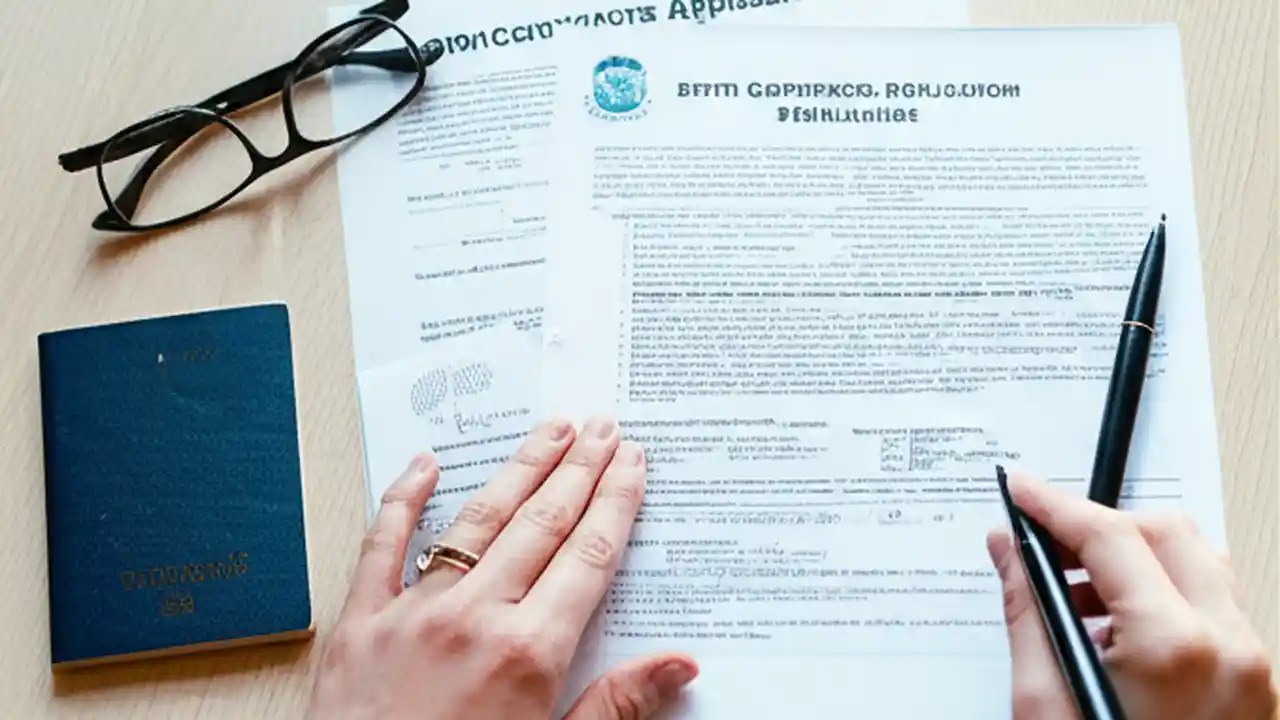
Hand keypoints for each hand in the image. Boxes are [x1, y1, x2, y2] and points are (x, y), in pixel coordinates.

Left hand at [307, 417, 696, 719]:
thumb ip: (617, 704)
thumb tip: (682, 664)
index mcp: (529, 653)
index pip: (589, 556)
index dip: (616, 502)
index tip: (632, 462)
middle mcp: (475, 617)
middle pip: (542, 524)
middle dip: (579, 470)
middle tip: (602, 428)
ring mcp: (414, 612)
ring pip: (477, 522)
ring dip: (519, 471)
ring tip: (550, 431)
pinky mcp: (361, 621)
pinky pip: (383, 545)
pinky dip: (404, 500)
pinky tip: (425, 465)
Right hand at [987, 471, 1276, 719]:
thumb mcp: (1044, 704)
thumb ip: (1027, 613)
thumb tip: (1011, 553)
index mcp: (1174, 646)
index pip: (1108, 535)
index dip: (1054, 504)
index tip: (1022, 490)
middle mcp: (1229, 646)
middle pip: (1164, 530)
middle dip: (1097, 526)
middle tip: (1041, 543)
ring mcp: (1253, 665)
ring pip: (1197, 561)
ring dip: (1133, 557)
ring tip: (1074, 592)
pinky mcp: (1257, 683)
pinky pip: (1214, 604)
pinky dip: (1163, 592)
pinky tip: (1114, 627)